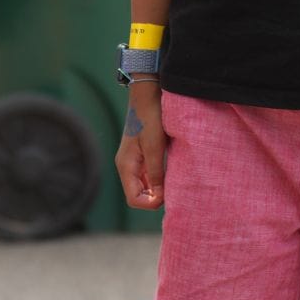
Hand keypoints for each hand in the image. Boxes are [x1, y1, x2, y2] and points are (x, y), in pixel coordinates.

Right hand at [115, 86, 165, 209]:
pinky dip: (157, 180)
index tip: (167, 195)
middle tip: (173, 191)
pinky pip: (146, 176)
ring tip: (173, 183)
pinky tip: (169, 174)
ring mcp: (133, 161)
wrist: (147, 96)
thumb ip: (155, 173)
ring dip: (156, 190)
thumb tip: (158, 197)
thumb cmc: (151, 119)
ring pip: (143, 187)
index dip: (150, 204)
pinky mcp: (140, 155)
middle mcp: (126, 166)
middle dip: (154, 198)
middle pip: (137, 195)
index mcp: (125, 166)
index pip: (133, 199)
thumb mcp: (155, 147)